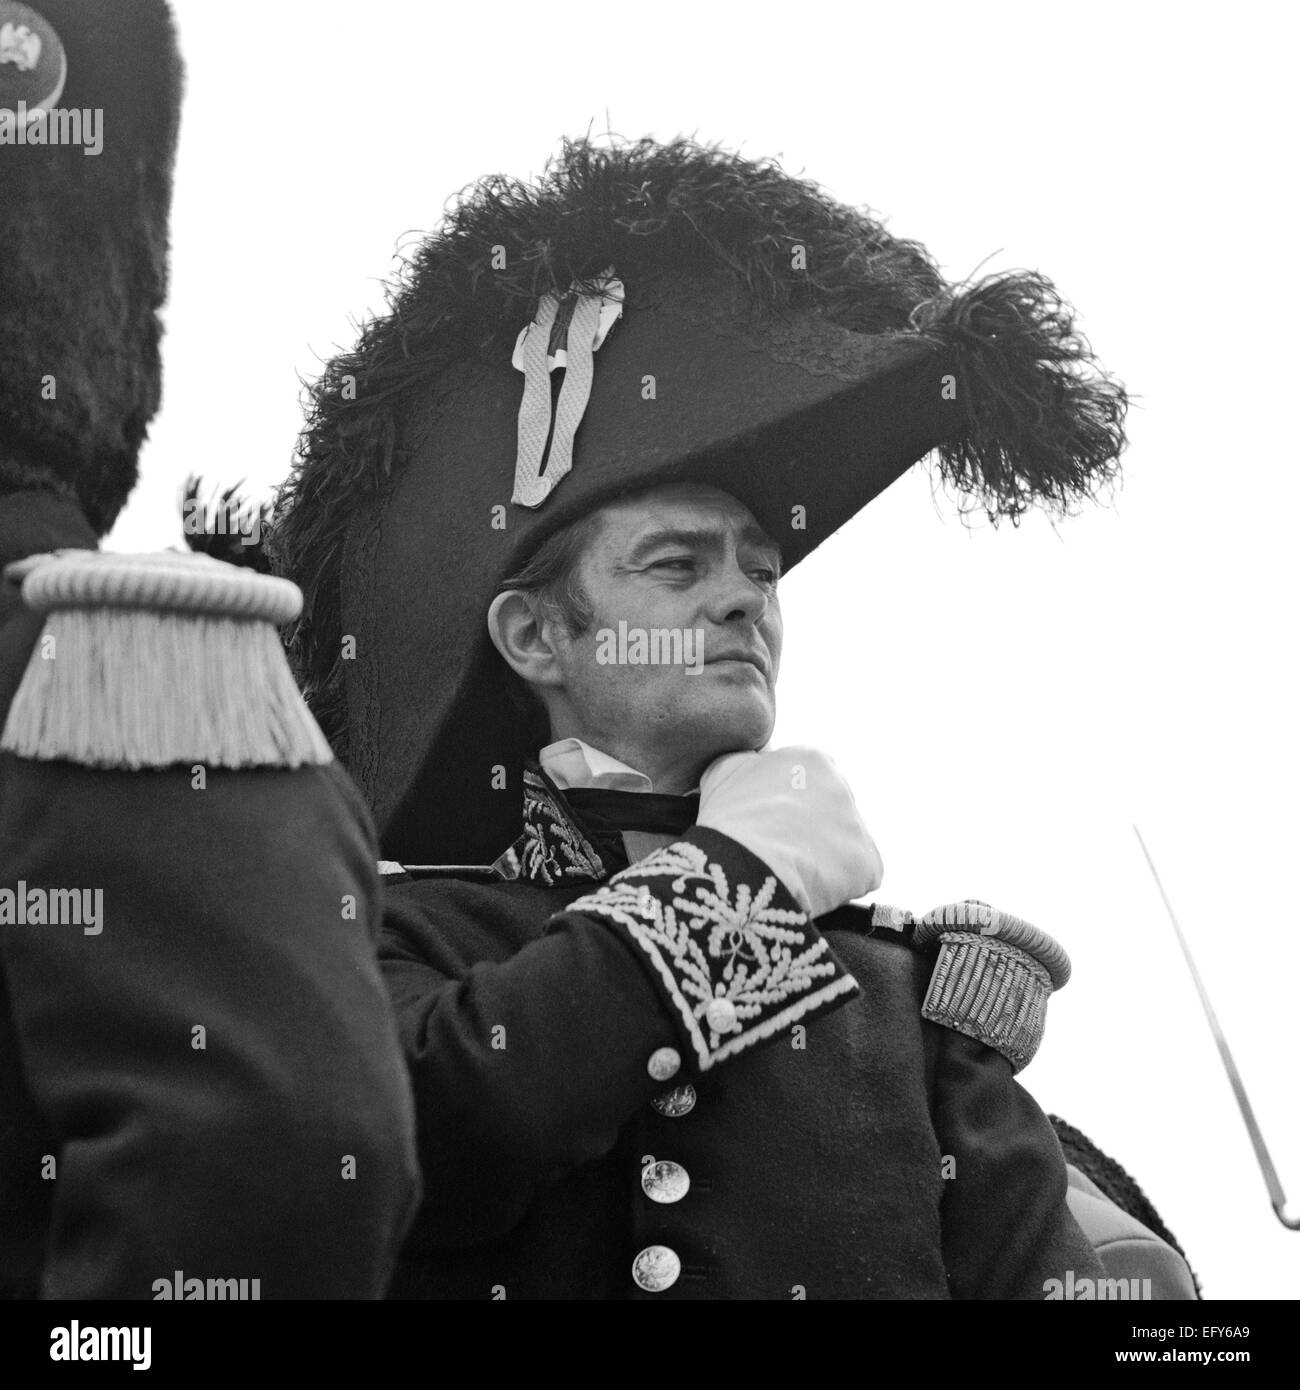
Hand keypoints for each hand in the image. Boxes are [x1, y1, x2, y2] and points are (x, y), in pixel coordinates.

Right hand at [696, 746, 882, 916]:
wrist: (745, 868)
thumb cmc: (729, 820)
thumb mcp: (724, 770)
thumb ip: (748, 760)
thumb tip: (755, 762)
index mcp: (811, 760)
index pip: (810, 777)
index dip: (790, 802)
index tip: (774, 820)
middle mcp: (841, 785)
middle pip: (831, 809)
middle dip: (812, 827)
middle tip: (782, 847)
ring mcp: (858, 825)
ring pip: (844, 842)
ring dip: (825, 855)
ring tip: (793, 871)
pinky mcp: (869, 863)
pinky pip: (859, 874)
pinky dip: (840, 885)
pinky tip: (813, 889)